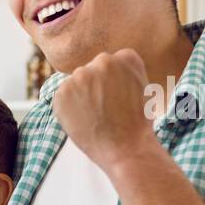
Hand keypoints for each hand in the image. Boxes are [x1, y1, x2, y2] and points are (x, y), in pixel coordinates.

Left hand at [51, 48, 156, 171]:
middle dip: (95, 86)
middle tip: (105, 108)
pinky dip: (68, 107)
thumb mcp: (141, 88)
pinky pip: (63, 95)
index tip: (118, 97)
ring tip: (96, 116)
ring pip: (77, 81)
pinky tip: (83, 119)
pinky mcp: (63, 91)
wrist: (124, 147)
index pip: (113, 62)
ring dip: (81, 95)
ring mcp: (81, 75)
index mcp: (126, 57)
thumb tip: (101, 69)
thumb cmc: (136, 123)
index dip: (114, 83)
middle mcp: (103, 61)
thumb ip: (122, 72)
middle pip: (92, 69)